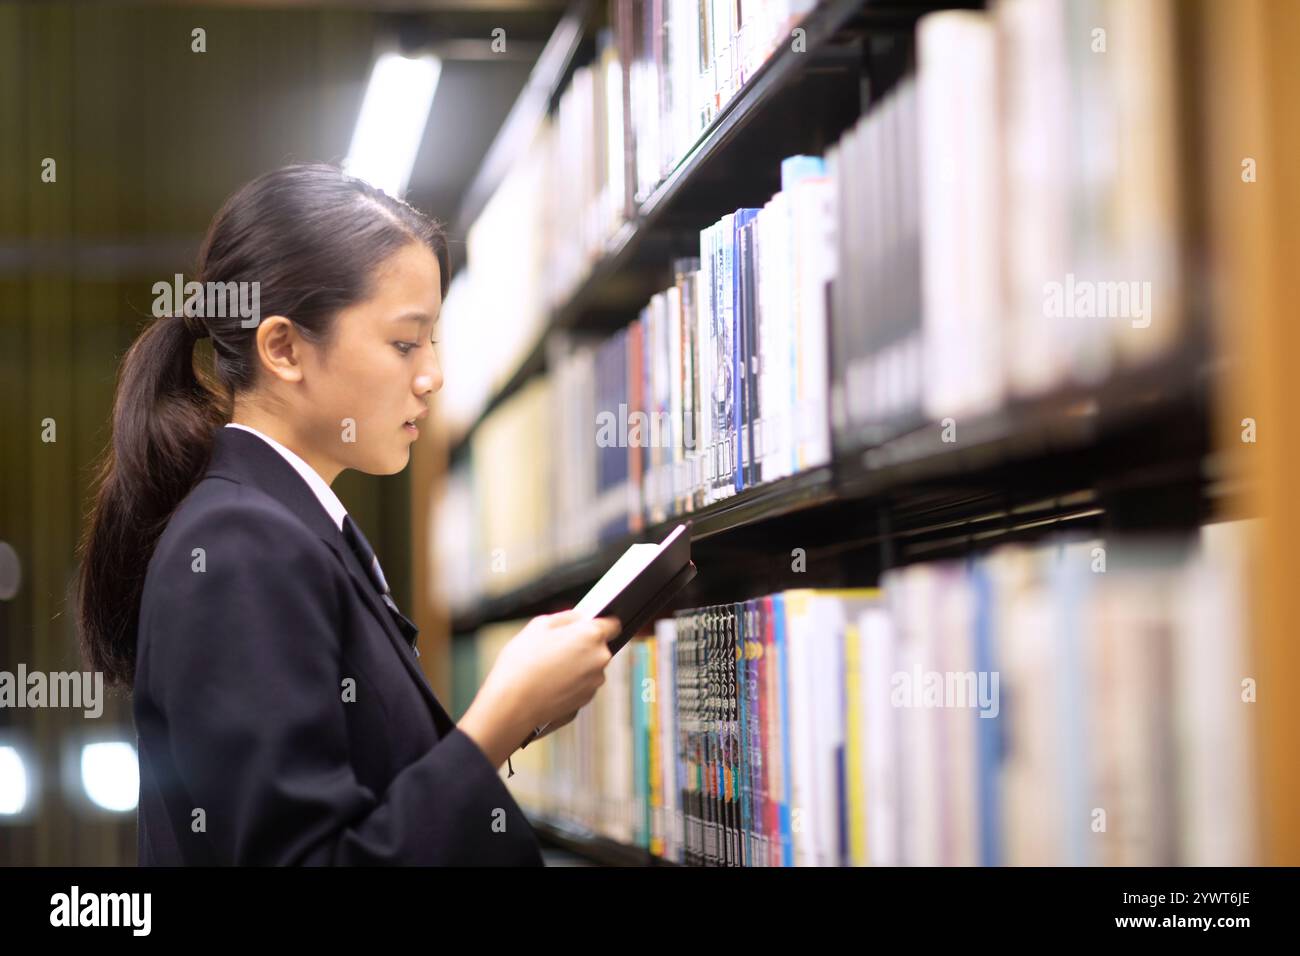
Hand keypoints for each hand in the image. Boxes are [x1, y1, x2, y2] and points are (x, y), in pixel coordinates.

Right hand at [481, 610, 619, 739]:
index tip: (589, 624)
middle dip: (582, 644)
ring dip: (577, 664)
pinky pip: (582, 684)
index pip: (613, 623)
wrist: (512, 704)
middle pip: (599, 646)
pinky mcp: (586, 700)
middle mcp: (600, 659)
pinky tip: (550, 682)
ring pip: (590, 666)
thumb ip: (566, 617)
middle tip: (556, 646)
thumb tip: (578, 618)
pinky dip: (571, 682)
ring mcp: (594, 682)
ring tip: (549, 667)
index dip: (601, 622)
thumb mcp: (539, 625)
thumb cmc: (522, 663)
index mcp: (591, 635)